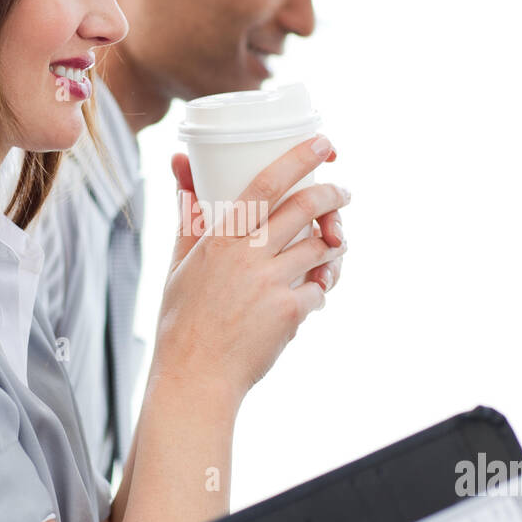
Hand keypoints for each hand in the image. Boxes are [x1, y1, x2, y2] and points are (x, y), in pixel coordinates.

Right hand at [153, 136, 349, 400]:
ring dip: (334, 243)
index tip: (324, 145)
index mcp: (220, 238)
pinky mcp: (291, 313)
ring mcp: (273, 284)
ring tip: (334, 244)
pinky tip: (311, 293)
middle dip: (333, 195)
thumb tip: (180, 162)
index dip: (299, 158)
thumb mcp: (179, 261)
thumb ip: (189, 212)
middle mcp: (249, 256)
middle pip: (306, 209)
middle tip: (343, 193)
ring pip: (321, 248)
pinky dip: (318, 288)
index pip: (267, 184)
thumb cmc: (183, 320)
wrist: (196, 377)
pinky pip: (319, 289)